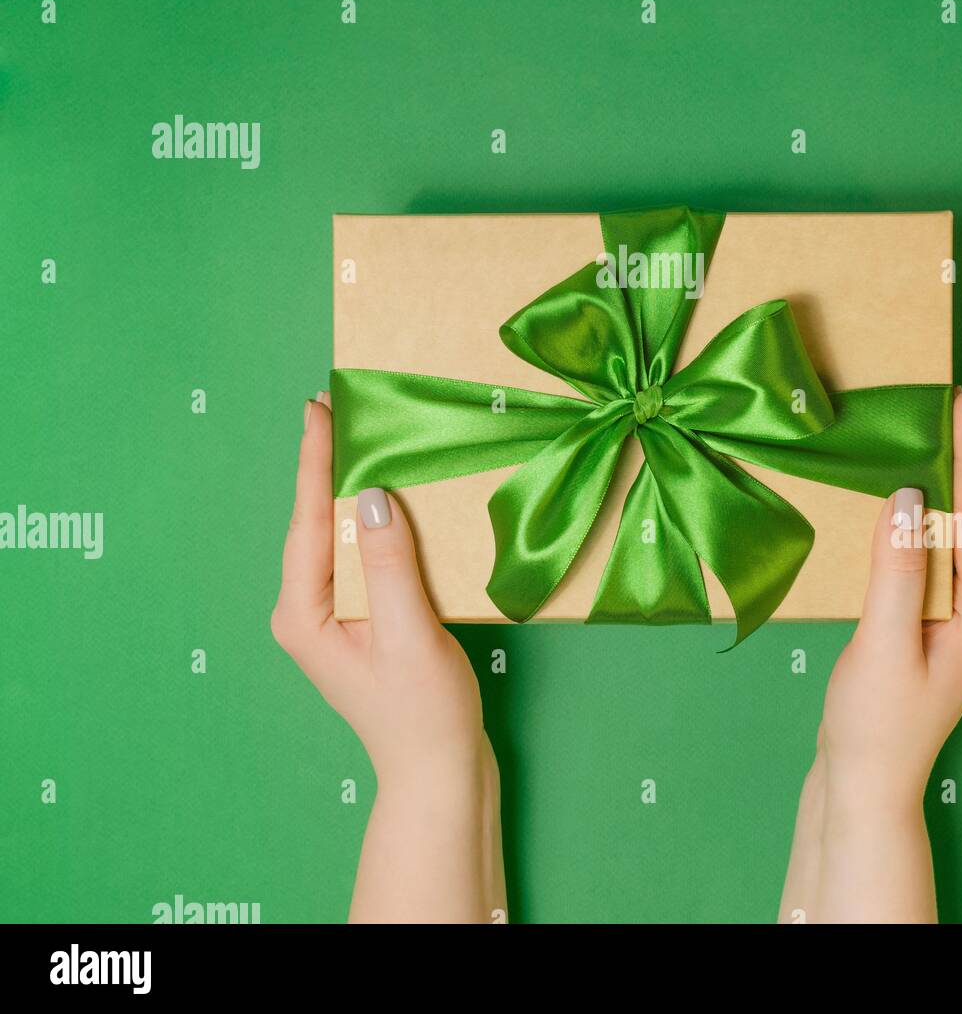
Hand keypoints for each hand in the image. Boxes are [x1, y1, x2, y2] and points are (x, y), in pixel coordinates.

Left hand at [271, 391, 504, 921]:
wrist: (440, 775)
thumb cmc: (424, 712)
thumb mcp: (410, 634)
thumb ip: (391, 564)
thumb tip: (377, 494)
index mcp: (303, 612)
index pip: (308, 520)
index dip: (315, 460)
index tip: (318, 408)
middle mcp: (306, 609)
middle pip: (315, 521)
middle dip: (328, 464)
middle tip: (340, 405)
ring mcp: (331, 615)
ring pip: (338, 534)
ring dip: (351, 486)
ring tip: (362, 436)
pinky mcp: (360, 618)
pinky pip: (361, 552)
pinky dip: (374, 517)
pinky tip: (392, 495)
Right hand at [780, 387, 961, 922]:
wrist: (864, 784)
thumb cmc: (876, 722)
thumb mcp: (884, 643)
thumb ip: (898, 569)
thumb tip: (909, 496)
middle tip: (949, 399)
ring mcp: (961, 613)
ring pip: (955, 531)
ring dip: (944, 481)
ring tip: (929, 429)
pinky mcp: (932, 617)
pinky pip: (933, 549)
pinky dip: (922, 513)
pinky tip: (903, 494)